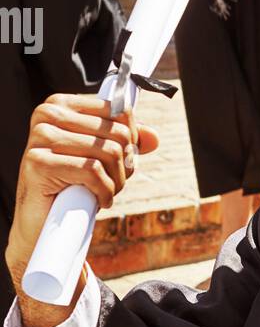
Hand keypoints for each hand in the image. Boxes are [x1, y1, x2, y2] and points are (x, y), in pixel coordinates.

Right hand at [6, 95, 158, 285]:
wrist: (41, 222)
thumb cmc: (70, 185)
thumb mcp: (101, 157)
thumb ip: (126, 142)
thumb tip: (153, 137)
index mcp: (61, 104)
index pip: (118, 110)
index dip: (131, 139)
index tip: (122, 160)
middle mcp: (47, 113)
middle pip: (118, 133)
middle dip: (124, 165)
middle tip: (112, 183)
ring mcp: (41, 137)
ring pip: (109, 152)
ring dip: (116, 182)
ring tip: (104, 193)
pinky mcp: (39, 162)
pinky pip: (93, 171)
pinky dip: (104, 192)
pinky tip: (97, 201)